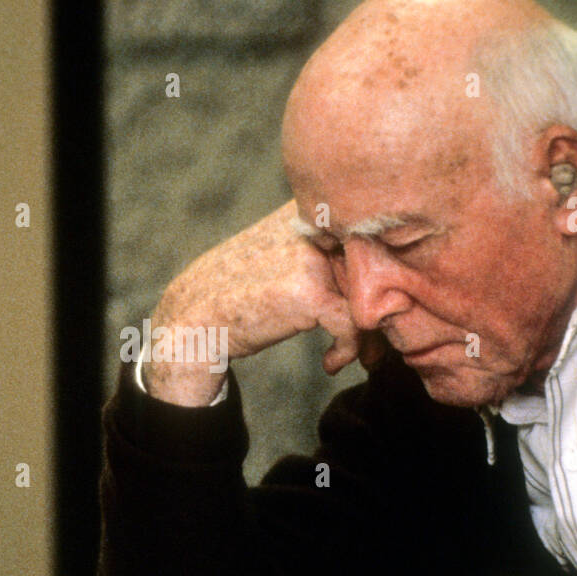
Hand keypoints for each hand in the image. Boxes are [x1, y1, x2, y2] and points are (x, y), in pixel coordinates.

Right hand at [146, 200, 385, 404]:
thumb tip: (380, 275)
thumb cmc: (241, 293)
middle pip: (376, 267)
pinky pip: (353, 323)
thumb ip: (323, 252)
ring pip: (370, 296)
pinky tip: (331, 364)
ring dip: (371, 336)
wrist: (194, 319)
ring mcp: (311, 258)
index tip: (377, 310)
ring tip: (364, 358)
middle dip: (382, 310)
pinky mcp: (308, 292)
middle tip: (378, 344)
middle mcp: (312, 226)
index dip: (381, 279)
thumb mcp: (282, 256)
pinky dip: (349, 349)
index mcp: (307, 211)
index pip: (369, 239)